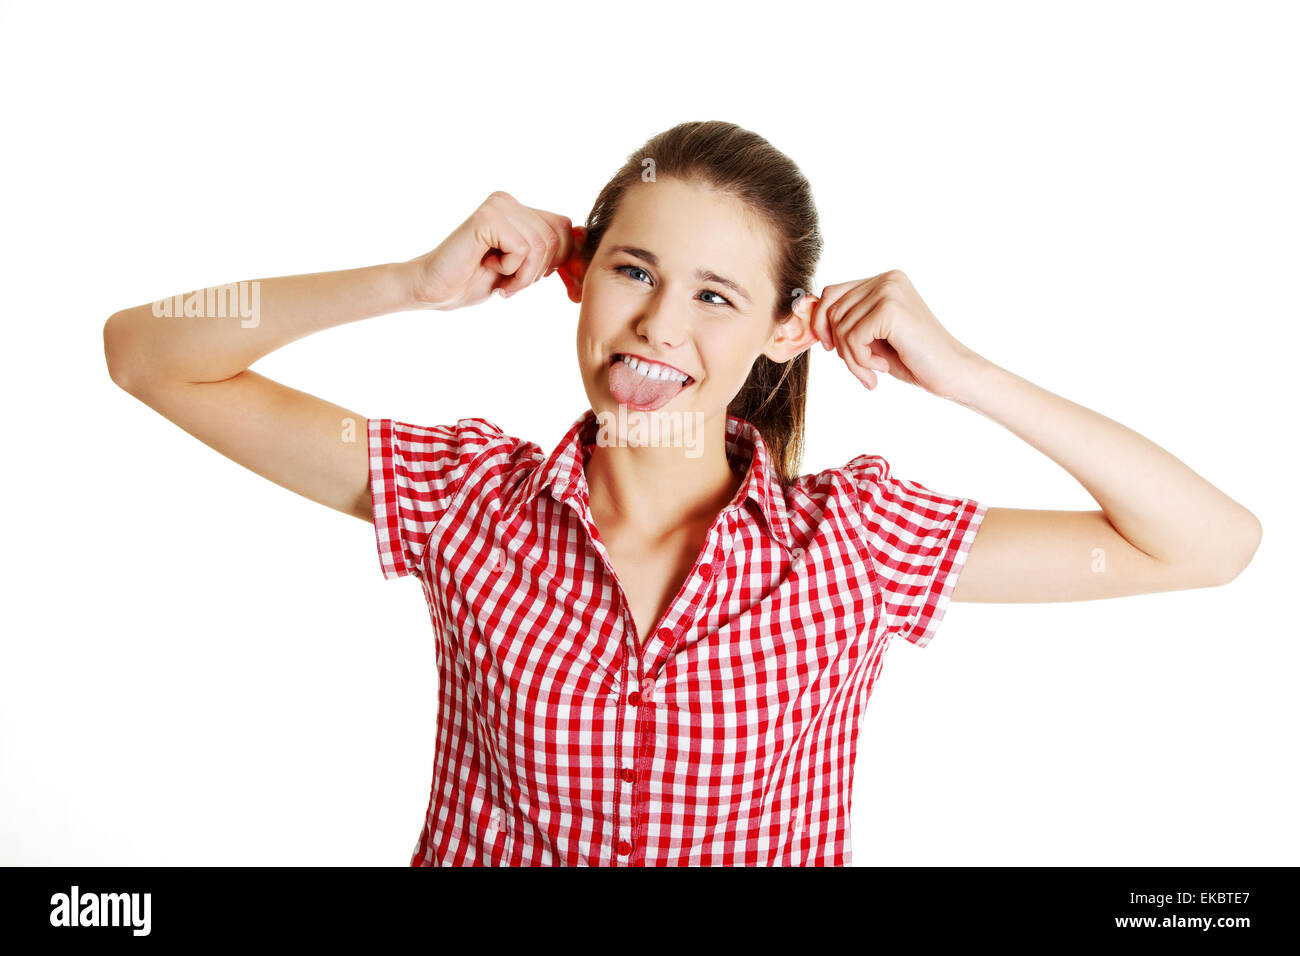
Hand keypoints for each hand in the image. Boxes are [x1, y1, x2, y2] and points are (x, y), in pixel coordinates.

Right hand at [405, 191, 577, 310]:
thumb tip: (584, 238)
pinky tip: (488, 267)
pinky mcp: (487, 217)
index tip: (549, 283)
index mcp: (520, 210)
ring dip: (524, 275)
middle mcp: (509, 201)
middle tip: (512, 282)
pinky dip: (511, 270)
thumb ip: (552, 252)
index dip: (564, 260)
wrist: (437, 290)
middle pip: (558, 237)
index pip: (566, 229)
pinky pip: (523, 249)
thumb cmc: (477, 280)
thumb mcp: (526, 268)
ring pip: (542, 245)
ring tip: (502, 279)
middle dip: (541, 271)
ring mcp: (498, 206)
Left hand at [801, 270, 979, 400]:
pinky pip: (852, 338)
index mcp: (884, 280)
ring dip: (852, 358)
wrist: (952, 373)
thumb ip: (847, 321)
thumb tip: (807, 313)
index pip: (832, 292)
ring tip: (873, 370)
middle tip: (861, 368)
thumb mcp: (873, 335)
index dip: (822, 322)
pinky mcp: (889, 309)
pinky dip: (860, 360)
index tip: (831, 348)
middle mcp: (886, 279)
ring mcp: (888, 291)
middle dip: (839, 345)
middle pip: (832, 309)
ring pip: (840, 327)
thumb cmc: (914, 357)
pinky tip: (879, 369)